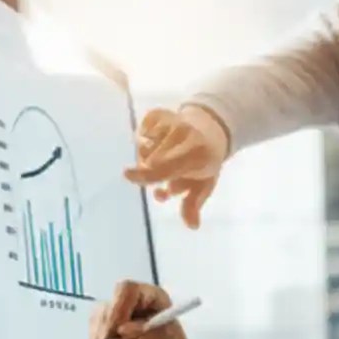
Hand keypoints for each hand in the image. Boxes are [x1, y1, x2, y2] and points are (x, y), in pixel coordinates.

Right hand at [89, 280, 205, 338]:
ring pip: (97, 324)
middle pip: (107, 308)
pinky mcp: (110, 337)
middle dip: (107, 334)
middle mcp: (136, 306)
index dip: (118, 308)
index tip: (117, 331)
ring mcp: (121, 321)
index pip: (128, 290)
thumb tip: (124, 329)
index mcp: (154, 301)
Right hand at [123, 106, 227, 228]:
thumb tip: (192, 226)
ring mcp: (171, 120)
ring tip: (164, 160)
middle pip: (150, 160)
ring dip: (148, 158)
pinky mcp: (159, 113)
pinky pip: (141, 132)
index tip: (126, 175)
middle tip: (167, 178)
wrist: (211, 129)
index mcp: (198, 155)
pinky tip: (158, 143)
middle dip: (151, 172)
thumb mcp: (204, 184)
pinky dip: (145, 141)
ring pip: (144, 147)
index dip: (146, 174)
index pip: (166, 168)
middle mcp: (184, 134)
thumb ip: (193, 204)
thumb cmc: (204, 162)